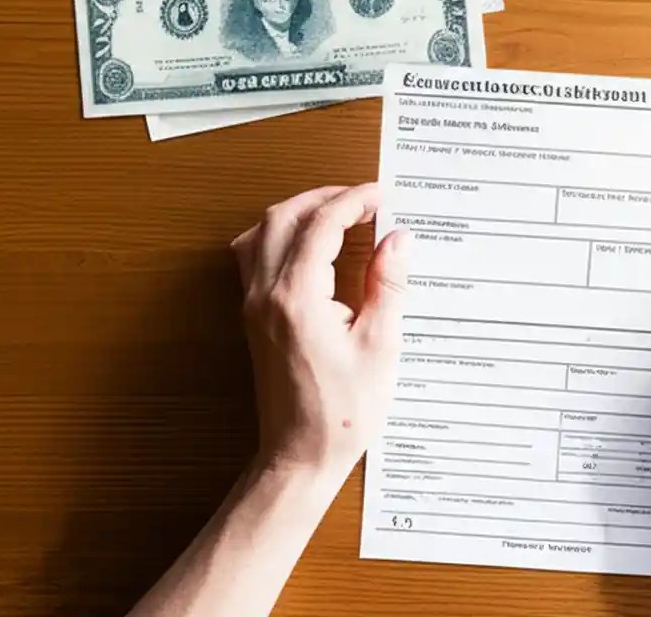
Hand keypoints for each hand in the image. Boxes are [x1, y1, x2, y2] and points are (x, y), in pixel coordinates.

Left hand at [231, 183, 410, 474]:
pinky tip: (304, 245)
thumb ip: (386, 285)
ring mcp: (253, 306)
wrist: (300, 455)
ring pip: (260, 232)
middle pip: (283, 217)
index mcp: (298, 297)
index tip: (380, 195)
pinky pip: (252, 257)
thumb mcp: (379, 346)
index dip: (354, 201)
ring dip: (297, 212)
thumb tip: (397, 240)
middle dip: (324, 198)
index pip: (322, 224)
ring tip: (336, 212)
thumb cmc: (341, 412)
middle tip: (362, 199)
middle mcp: (266, 295)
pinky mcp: (253, 318)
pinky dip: (277, 236)